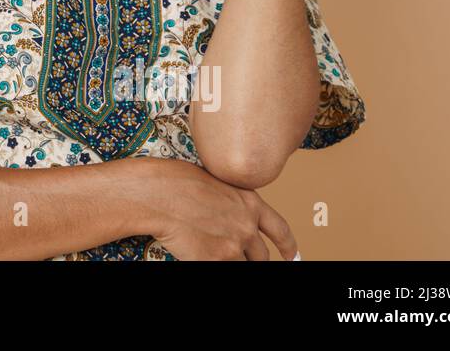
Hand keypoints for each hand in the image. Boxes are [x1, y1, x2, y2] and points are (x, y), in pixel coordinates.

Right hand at [143, 159, 298, 259]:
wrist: (156, 193)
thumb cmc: (175, 181)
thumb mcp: (215, 183)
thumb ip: (230, 202)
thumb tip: (229, 216)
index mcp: (250, 203)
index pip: (280, 230)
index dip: (289, 246)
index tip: (292, 256)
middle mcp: (247, 226)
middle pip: (260, 256)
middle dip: (252, 260)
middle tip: (239, 257)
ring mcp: (232, 246)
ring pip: (241, 265)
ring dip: (229, 261)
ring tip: (212, 251)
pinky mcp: (214, 261)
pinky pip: (221, 269)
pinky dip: (210, 262)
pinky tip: (198, 255)